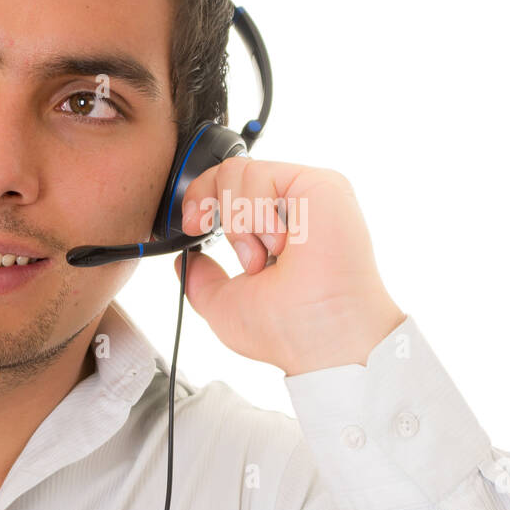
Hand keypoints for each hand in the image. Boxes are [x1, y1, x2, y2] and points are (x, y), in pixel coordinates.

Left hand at [172, 156, 404, 375]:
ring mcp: (306, 195)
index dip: (200, 199)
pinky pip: (260, 172)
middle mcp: (291, 209)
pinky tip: (279, 242)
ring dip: (241, 223)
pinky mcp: (320, 185)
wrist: (324, 337)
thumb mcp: (224, 304)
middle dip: (218, 212)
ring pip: (238, 172)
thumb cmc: (289, 330)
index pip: (226, 189)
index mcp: (273, 230)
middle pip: (228, 173)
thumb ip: (200, 279)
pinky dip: (254, 210)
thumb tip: (185, 260)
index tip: (193, 226)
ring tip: (267, 256)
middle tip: (240, 253)